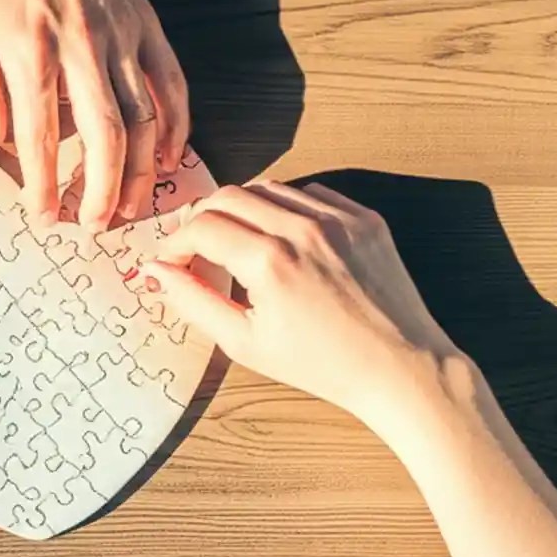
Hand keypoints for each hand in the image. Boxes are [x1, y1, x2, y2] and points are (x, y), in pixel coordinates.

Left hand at [0, 0, 187, 230]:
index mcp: (32, 52)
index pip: (39, 135)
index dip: (43, 184)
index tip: (44, 217)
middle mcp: (83, 50)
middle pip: (104, 136)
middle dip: (101, 191)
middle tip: (93, 225)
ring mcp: (123, 39)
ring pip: (144, 118)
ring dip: (140, 171)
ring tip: (127, 207)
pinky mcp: (147, 28)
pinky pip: (172, 84)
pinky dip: (176, 125)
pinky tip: (168, 158)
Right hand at [140, 181, 458, 430]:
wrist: (400, 368)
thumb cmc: (323, 365)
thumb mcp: (245, 342)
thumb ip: (192, 301)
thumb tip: (156, 271)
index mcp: (269, 262)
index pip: (201, 226)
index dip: (175, 243)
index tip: (171, 262)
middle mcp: (302, 229)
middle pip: (228, 196)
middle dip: (201, 220)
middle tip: (196, 249)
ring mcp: (338, 219)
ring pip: (267, 188)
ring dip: (241, 210)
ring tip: (238, 245)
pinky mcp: (363, 218)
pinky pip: (309, 194)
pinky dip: (284, 210)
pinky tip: (282, 241)